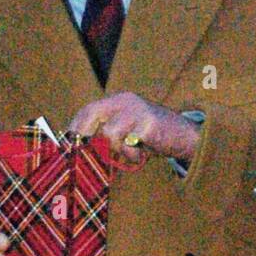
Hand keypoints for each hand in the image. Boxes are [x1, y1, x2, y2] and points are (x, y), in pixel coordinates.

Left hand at [68, 92, 200, 164]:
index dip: (75, 127)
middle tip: (84, 153)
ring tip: (130, 153)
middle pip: (91, 113)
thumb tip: (79, 148)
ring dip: (115, 149)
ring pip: (109, 132)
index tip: (69, 145)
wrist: (186, 137)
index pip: (87, 110)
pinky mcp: (148, 124)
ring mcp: (137, 111)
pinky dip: (131, 155)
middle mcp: (125, 101)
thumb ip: (105, 134)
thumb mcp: (126, 131)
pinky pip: (128, 143)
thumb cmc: (152, 137)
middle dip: (84, 135)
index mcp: (117, 101)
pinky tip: (140, 155)